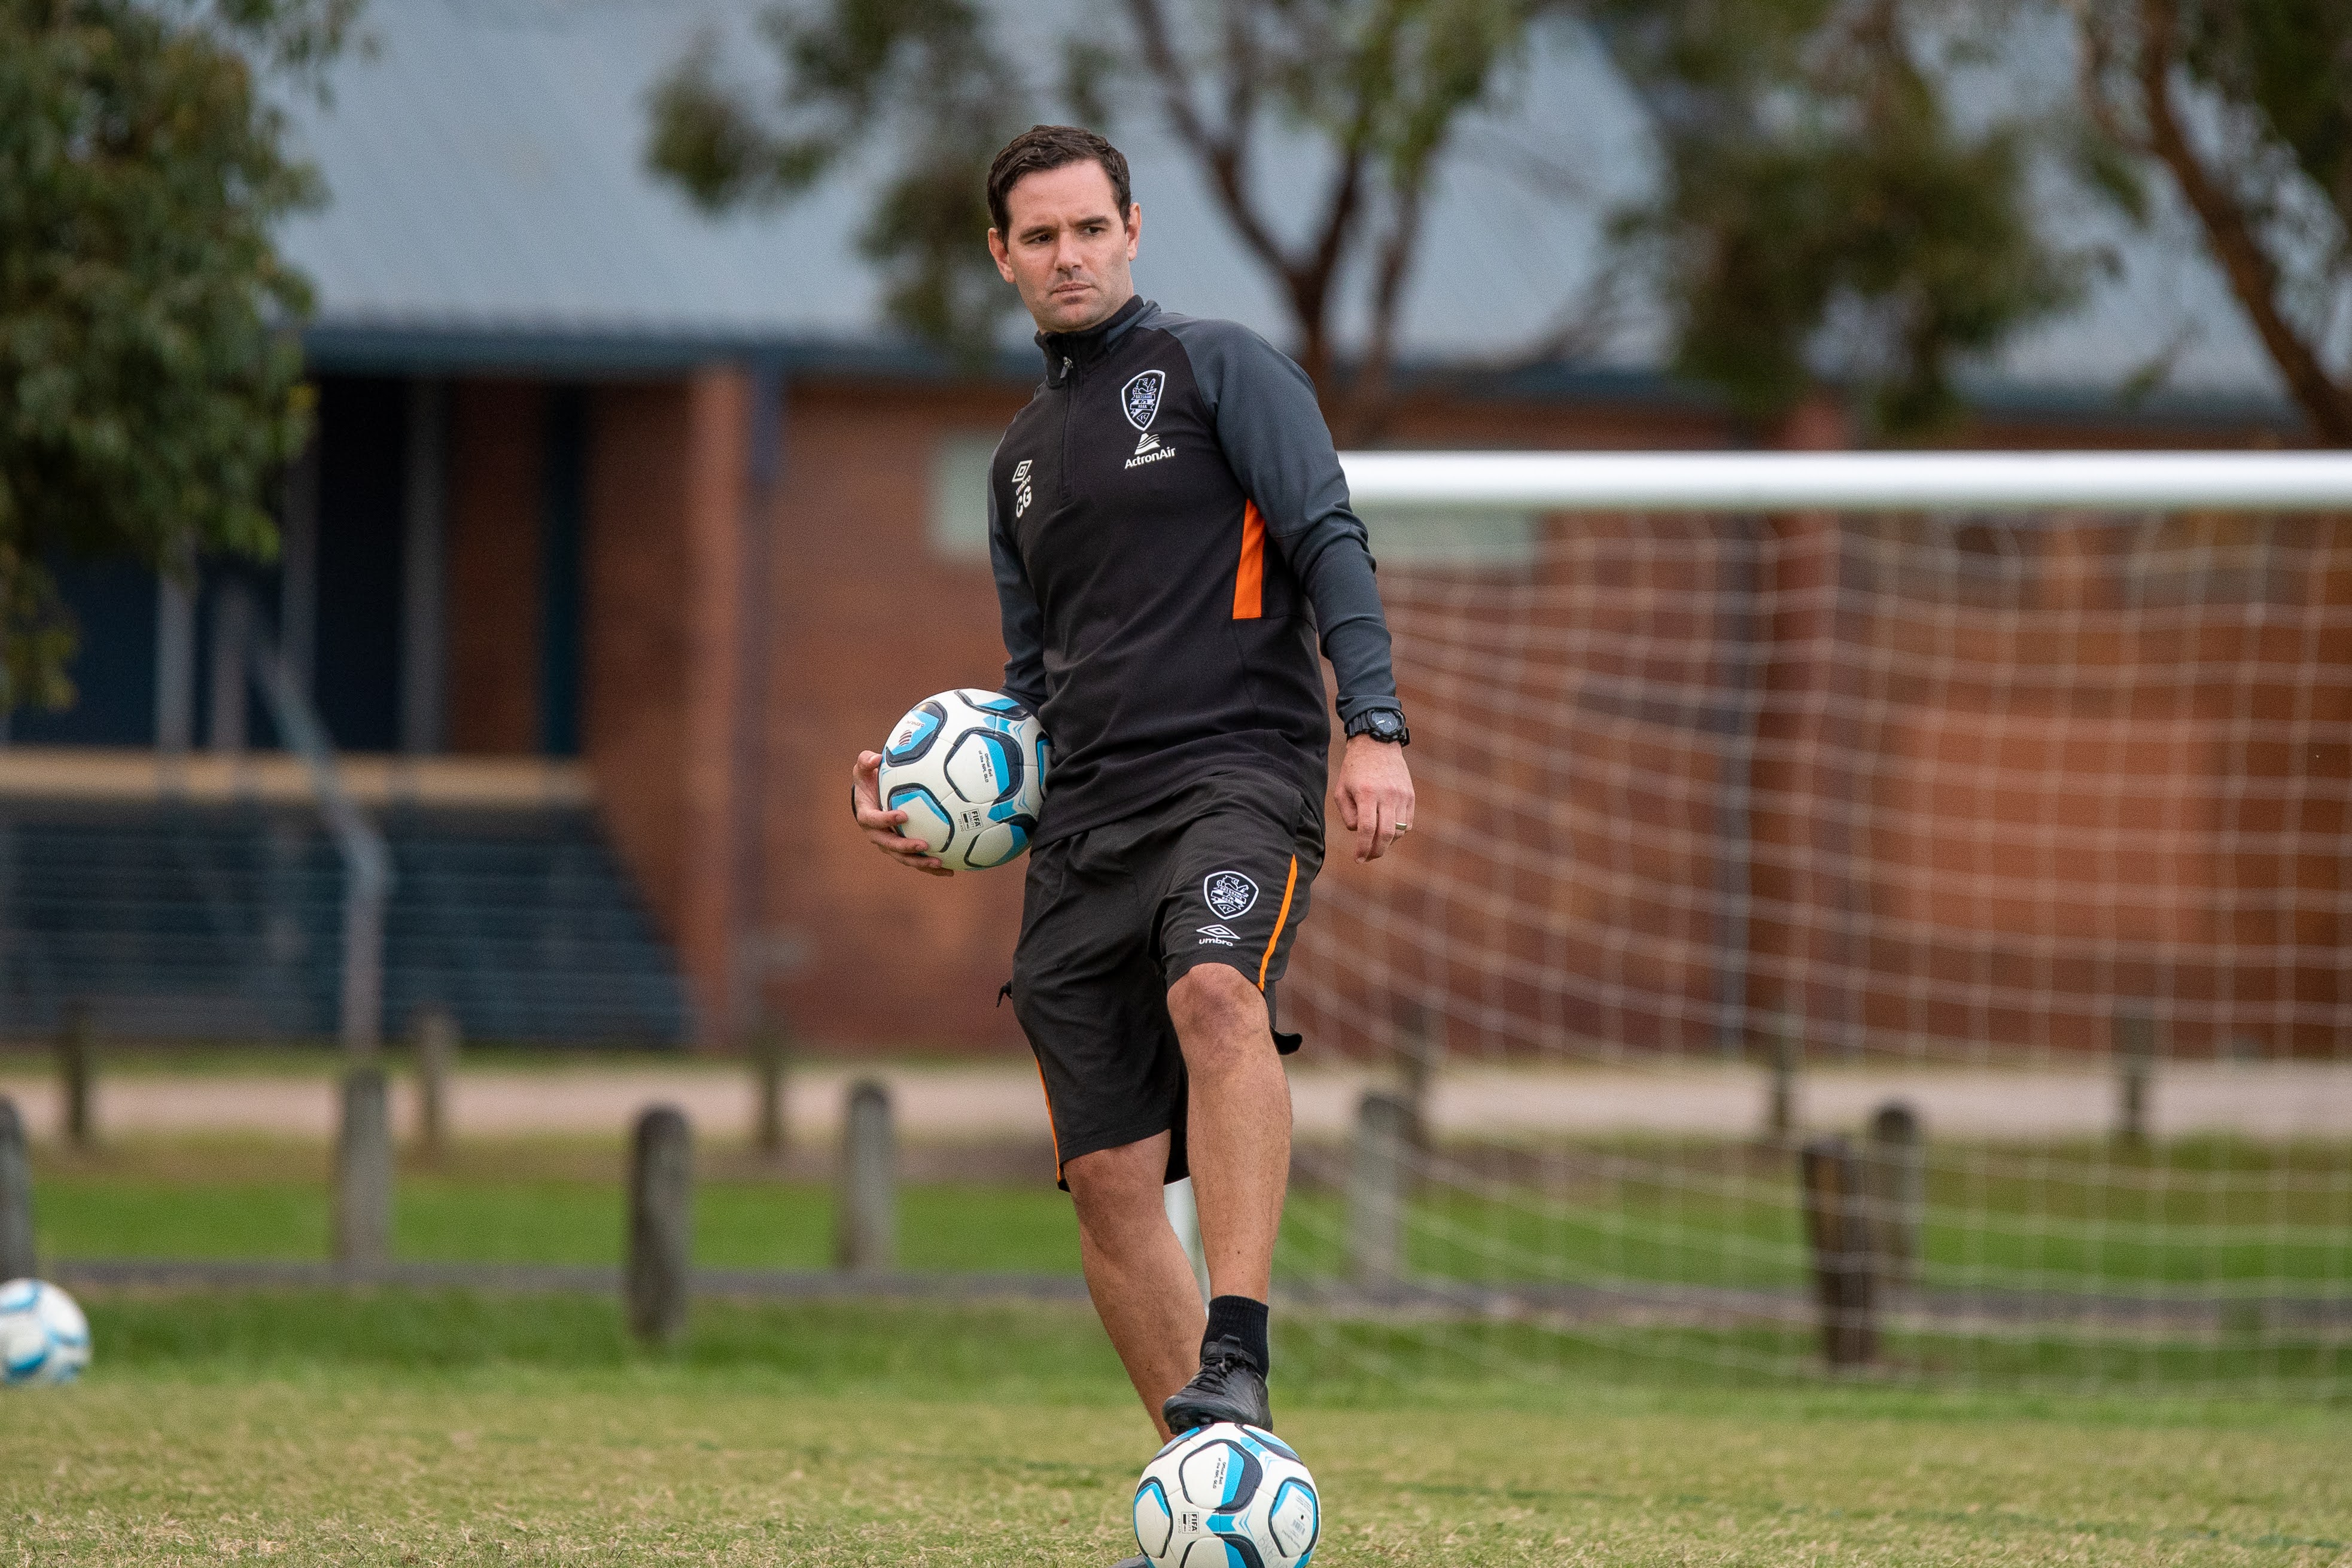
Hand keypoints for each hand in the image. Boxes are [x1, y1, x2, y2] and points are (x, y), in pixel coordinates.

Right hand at [851, 751, 951, 876]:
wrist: (867, 800)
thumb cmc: (868, 782)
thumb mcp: (863, 769)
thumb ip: (866, 761)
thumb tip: (876, 757)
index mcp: (866, 816)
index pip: (874, 820)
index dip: (886, 820)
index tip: (902, 815)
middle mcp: (876, 835)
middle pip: (890, 845)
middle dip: (906, 848)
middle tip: (924, 845)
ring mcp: (889, 844)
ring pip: (904, 858)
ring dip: (921, 862)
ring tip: (940, 863)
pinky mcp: (901, 850)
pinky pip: (915, 860)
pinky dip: (931, 867)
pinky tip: (950, 870)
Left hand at [1335, 733, 1414, 862]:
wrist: (1377, 744)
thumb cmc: (1355, 769)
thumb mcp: (1341, 790)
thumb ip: (1348, 814)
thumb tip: (1358, 832)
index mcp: (1367, 794)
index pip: (1367, 829)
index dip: (1362, 848)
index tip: (1358, 859)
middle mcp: (1387, 795)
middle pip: (1386, 834)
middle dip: (1376, 851)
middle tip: (1368, 858)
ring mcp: (1402, 795)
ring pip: (1399, 831)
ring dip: (1387, 843)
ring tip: (1375, 843)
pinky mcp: (1411, 795)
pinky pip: (1408, 823)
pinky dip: (1398, 832)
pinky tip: (1387, 831)